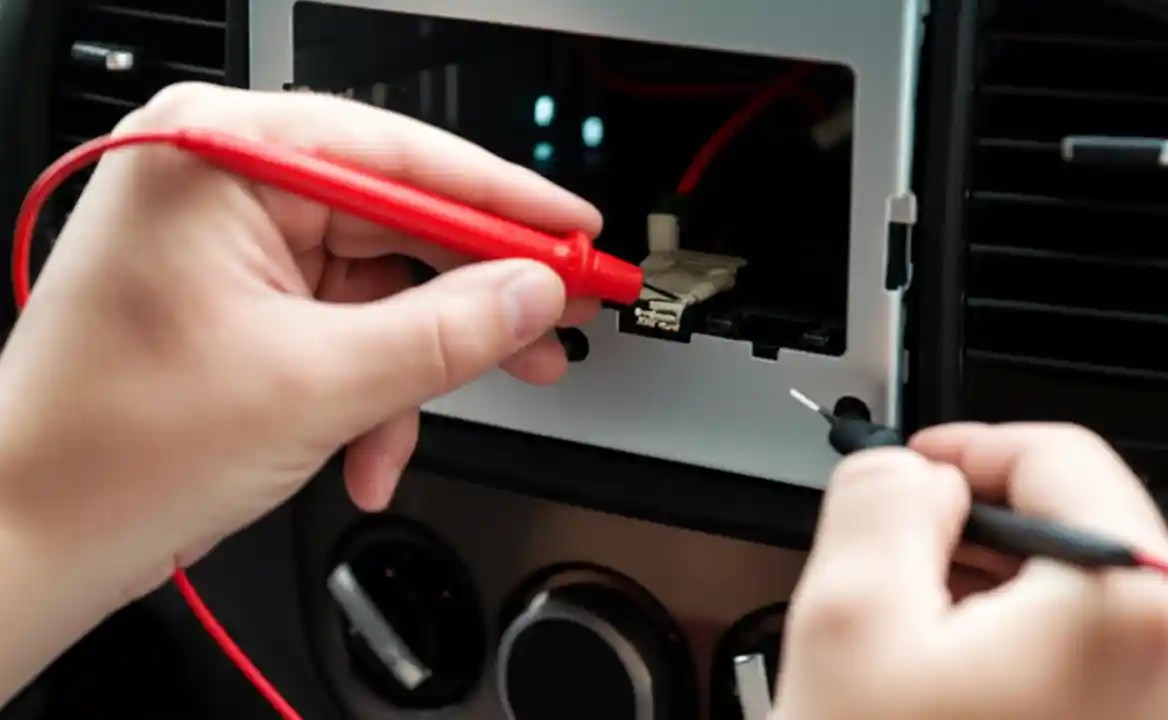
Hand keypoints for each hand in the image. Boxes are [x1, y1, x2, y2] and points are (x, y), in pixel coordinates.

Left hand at [0, 82, 598, 695]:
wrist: (27, 540)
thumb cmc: (110, 450)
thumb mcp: (317, 384)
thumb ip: (446, 332)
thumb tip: (530, 294)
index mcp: (219, 156)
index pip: (402, 156)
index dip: (505, 203)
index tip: (575, 237)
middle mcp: (219, 180)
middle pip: (395, 220)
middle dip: (469, 296)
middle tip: (551, 323)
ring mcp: (224, 240)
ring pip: (375, 285)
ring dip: (414, 365)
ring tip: (443, 412)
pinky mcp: (232, 294)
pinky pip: (339, 324)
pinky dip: (369, 387)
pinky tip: (368, 445)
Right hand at [772, 423, 1167, 719]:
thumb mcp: (845, 621)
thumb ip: (882, 499)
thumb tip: (915, 476)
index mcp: (1135, 613)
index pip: (1061, 460)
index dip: (968, 451)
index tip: (917, 473)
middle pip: (1082, 544)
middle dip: (977, 547)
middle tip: (895, 580)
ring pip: (1088, 621)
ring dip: (998, 617)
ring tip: (920, 676)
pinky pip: (1104, 689)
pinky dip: (1031, 678)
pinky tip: (962, 719)